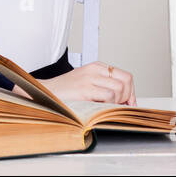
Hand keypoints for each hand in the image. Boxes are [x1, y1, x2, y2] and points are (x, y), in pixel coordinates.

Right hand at [13, 61, 135, 105]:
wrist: (45, 92)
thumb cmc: (65, 91)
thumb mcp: (86, 82)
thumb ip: (103, 86)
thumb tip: (124, 100)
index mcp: (97, 67)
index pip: (125, 76)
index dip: (131, 92)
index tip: (129, 104)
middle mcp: (95, 70)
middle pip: (126, 81)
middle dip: (127, 97)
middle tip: (120, 107)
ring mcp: (90, 79)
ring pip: (119, 89)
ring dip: (117, 102)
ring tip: (107, 108)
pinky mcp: (85, 89)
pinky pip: (108, 96)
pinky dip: (109, 105)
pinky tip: (101, 109)